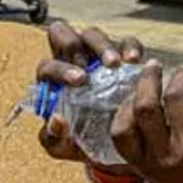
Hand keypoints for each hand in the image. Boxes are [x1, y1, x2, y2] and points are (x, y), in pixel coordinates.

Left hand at [35, 21, 142, 173]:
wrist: (113, 147)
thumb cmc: (81, 142)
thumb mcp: (63, 148)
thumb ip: (52, 138)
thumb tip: (56, 120)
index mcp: (53, 82)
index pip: (47, 66)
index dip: (60, 69)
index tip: (79, 81)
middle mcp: (71, 62)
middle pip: (63, 35)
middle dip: (76, 46)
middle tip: (93, 68)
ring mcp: (96, 56)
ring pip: (93, 35)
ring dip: (104, 46)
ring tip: (117, 65)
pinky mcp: (123, 56)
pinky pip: (126, 42)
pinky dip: (130, 48)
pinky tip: (135, 62)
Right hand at [111, 61, 182, 182]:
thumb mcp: (163, 176)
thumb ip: (152, 149)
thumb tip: (146, 106)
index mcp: (147, 166)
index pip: (119, 131)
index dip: (124, 106)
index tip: (136, 94)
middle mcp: (165, 156)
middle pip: (144, 105)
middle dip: (148, 78)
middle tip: (155, 67)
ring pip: (176, 95)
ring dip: (182, 75)